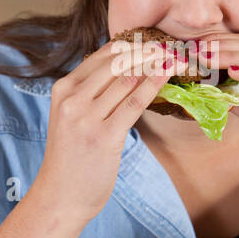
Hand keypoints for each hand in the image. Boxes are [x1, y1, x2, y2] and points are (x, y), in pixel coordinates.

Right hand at [35, 38, 174, 222]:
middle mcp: (72, 99)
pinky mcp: (104, 137)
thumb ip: (92, 93)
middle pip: (117, 62)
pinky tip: (169, 75)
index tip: (156, 40)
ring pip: (127, 78)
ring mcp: (86, 118)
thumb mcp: (72, 117)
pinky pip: (135, 102)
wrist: (60, 196)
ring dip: (156, 64)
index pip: (102, 55)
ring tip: (178, 58)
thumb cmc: (72, 157)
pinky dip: (155, 84)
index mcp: (63, 89)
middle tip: (173, 46)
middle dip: (148, 50)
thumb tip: (130, 68)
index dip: (133, 44)